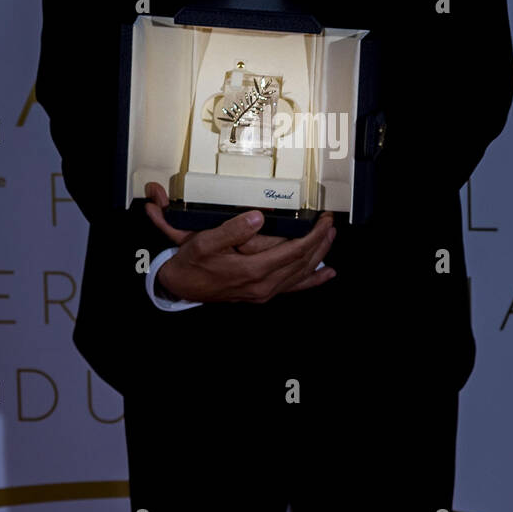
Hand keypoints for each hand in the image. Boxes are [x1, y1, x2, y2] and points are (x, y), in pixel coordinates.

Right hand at [143, 182, 336, 303]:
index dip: (313, 235)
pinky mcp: (262, 294)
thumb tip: (257, 217)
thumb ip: (232, 230)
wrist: (182, 286)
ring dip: (319, 256)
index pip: (294, 251)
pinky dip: (312, 280)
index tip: (324, 220)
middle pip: (303, 263)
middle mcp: (263, 285)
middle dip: (320, 242)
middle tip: (330, 223)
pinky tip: (326, 274)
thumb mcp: (206, 241)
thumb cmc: (193, 262)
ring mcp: (264, 293)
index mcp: (253, 271)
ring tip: (330, 238)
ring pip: (301, 274)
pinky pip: (293, 288)